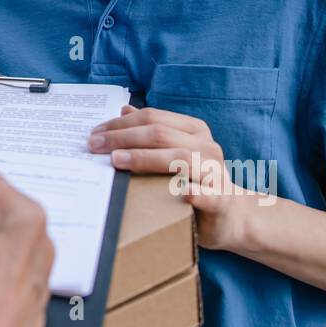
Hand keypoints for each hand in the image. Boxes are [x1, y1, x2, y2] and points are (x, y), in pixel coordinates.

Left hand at [88, 105, 259, 250]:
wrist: (231, 216)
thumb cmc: (195, 180)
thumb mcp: (173, 151)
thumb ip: (153, 131)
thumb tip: (124, 110)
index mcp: (193, 130)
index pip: (154, 118)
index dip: (121, 124)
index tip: (95, 134)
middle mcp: (205, 146)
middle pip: (160, 134)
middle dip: (123, 138)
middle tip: (94, 146)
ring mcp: (215, 173)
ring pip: (179, 159)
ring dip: (145, 159)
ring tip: (116, 161)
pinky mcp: (221, 200)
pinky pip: (209, 195)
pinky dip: (197, 194)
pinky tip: (183, 194)